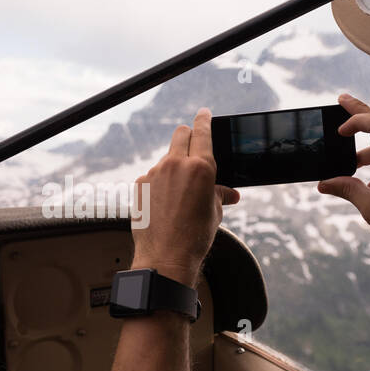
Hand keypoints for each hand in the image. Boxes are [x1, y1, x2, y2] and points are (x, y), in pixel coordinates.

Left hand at [131, 108, 239, 287]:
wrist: (165, 257)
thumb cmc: (194, 237)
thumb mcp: (214, 212)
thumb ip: (220, 194)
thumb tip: (230, 193)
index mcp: (201, 167)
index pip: (202, 131)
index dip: (204, 119)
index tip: (204, 113)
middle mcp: (175, 165)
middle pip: (180, 134)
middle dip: (188, 136)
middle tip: (193, 145)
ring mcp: (154, 173)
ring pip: (166, 158)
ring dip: (174, 166)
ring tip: (180, 193)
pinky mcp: (139, 185)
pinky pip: (152, 176)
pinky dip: (159, 183)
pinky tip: (164, 203)